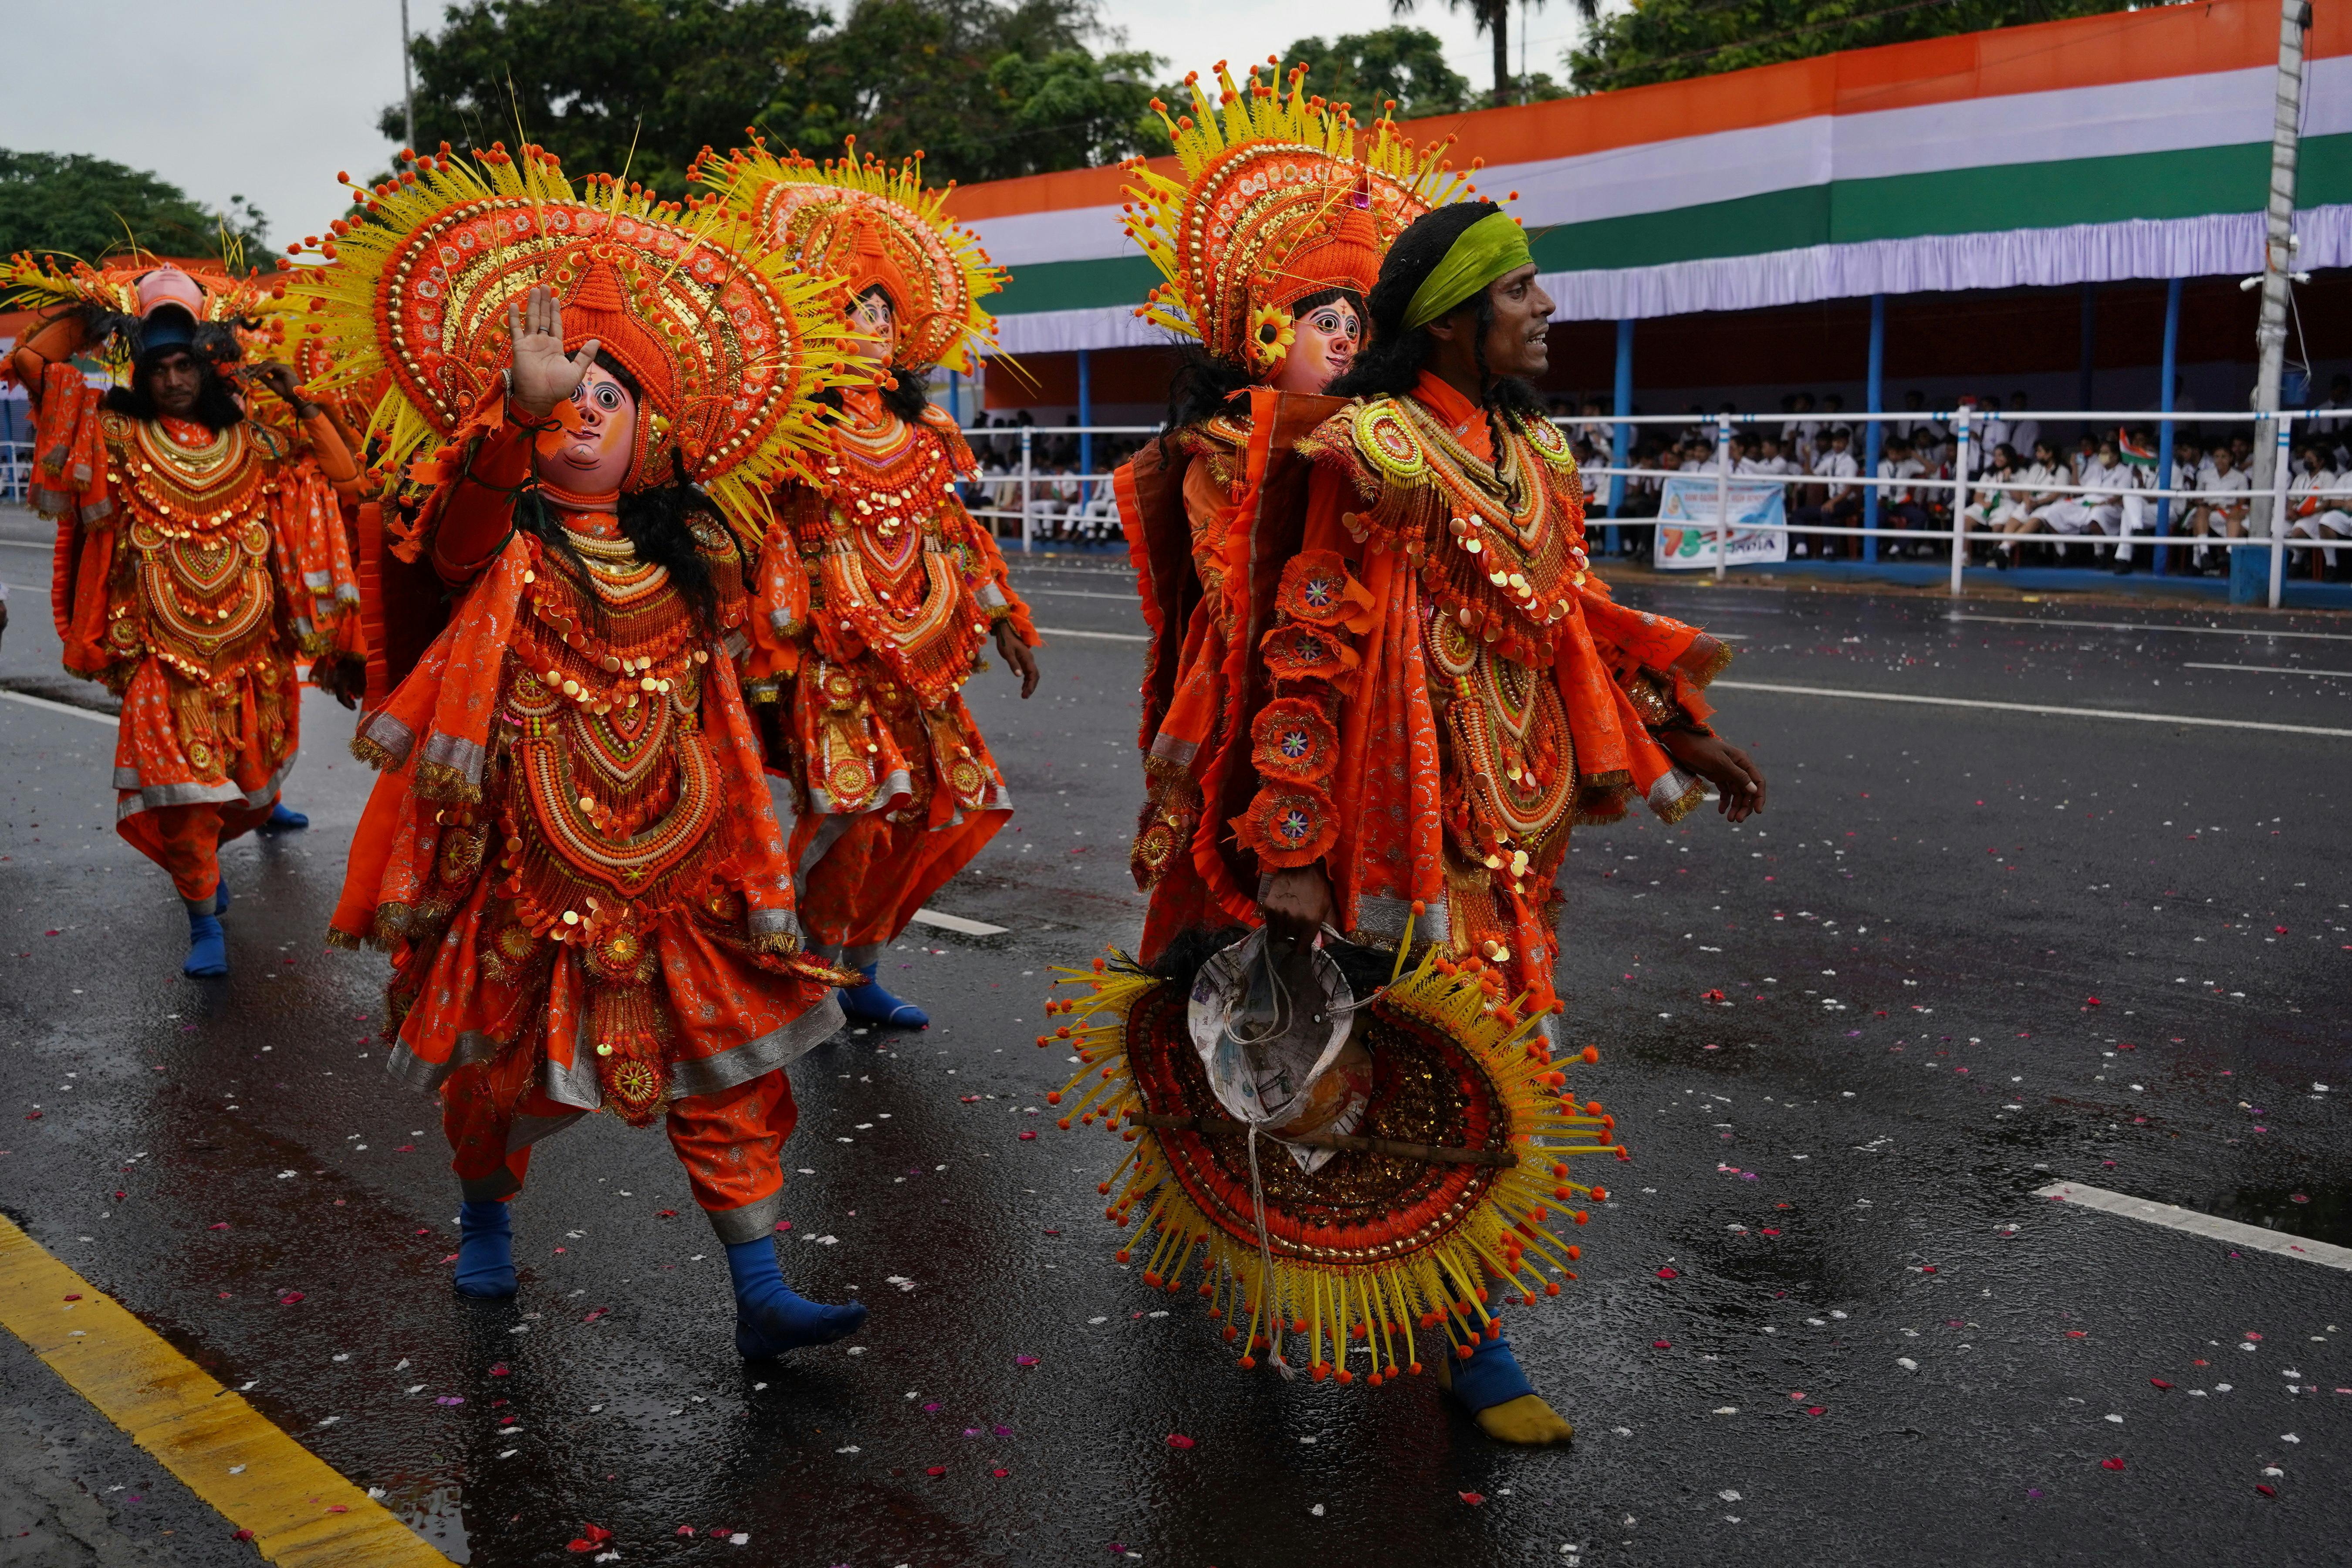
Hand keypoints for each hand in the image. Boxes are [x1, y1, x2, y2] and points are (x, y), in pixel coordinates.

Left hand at [244, 360, 303, 405]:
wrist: (294, 396)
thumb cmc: (285, 391)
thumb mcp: (271, 384)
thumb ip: (263, 378)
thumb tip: (254, 373)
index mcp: (277, 371)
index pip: (265, 366)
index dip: (256, 366)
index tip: (247, 367)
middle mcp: (280, 367)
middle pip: (265, 363)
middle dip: (256, 366)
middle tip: (248, 369)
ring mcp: (283, 367)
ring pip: (268, 363)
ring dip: (259, 368)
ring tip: (254, 374)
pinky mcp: (284, 368)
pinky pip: (272, 366)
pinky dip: (265, 370)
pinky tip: (260, 374)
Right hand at [314, 656, 363, 710]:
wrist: (344, 646)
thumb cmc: (354, 661)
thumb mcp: (359, 675)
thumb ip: (358, 687)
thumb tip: (357, 697)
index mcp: (339, 684)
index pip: (341, 699)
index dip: (348, 705)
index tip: (354, 708)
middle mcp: (332, 681)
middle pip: (338, 694)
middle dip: (346, 700)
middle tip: (353, 703)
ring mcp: (330, 676)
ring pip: (337, 688)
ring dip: (344, 693)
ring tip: (352, 695)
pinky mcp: (330, 671)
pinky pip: (335, 682)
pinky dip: (342, 686)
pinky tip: (348, 686)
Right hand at [507, 285, 599, 418]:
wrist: (540, 398)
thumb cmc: (558, 388)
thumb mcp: (576, 371)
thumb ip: (585, 355)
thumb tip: (597, 341)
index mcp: (555, 347)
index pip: (555, 325)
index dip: (555, 311)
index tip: (555, 298)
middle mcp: (542, 343)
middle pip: (543, 318)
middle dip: (544, 303)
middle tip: (544, 287)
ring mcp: (530, 344)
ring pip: (531, 319)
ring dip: (533, 305)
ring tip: (534, 289)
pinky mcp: (519, 347)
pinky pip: (515, 329)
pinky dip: (514, 317)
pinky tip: (514, 305)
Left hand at [994, 622, 1038, 697]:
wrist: (1005, 630)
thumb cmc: (1005, 641)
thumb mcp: (1007, 653)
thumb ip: (1013, 664)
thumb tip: (1019, 676)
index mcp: (1027, 658)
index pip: (1033, 674)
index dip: (1031, 685)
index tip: (1025, 694)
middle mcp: (1029, 659)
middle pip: (1034, 676)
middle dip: (1031, 687)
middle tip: (1024, 697)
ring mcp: (1027, 659)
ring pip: (1032, 674)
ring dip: (1029, 684)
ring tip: (1023, 694)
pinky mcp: (1023, 659)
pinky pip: (1028, 672)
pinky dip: (1026, 680)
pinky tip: (1023, 686)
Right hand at [1258, 863, 1333, 952]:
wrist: (1301, 866)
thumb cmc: (1318, 887)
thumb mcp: (1328, 907)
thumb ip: (1330, 929)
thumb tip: (1330, 948)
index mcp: (1310, 921)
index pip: (1302, 949)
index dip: (1303, 948)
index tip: (1303, 944)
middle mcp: (1294, 920)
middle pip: (1290, 941)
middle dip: (1294, 938)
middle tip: (1297, 929)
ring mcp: (1280, 913)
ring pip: (1279, 935)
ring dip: (1284, 932)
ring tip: (1289, 923)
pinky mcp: (1268, 907)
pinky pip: (1269, 927)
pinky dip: (1275, 926)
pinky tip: (1280, 919)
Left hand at [1659, 728, 1765, 821]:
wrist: (1684, 745)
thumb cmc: (1703, 750)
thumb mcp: (1720, 762)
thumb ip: (1738, 775)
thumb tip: (1754, 790)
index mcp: (1743, 762)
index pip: (1757, 781)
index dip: (1759, 797)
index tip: (1757, 811)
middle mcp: (1738, 768)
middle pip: (1747, 791)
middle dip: (1744, 806)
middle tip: (1738, 819)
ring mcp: (1728, 773)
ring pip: (1736, 794)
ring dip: (1735, 807)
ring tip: (1730, 819)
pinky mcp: (1718, 777)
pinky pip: (1725, 792)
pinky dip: (1725, 802)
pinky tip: (1721, 810)